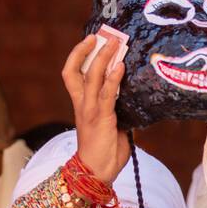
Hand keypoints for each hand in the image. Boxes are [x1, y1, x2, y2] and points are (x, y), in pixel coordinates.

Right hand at [61, 35, 129, 184]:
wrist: (97, 172)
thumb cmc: (105, 152)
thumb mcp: (112, 125)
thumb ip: (118, 109)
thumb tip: (134, 100)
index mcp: (81, 104)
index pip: (72, 74)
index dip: (78, 55)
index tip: (90, 41)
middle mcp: (82, 104)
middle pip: (75, 70)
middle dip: (85, 50)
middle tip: (100, 35)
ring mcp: (90, 109)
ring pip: (92, 77)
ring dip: (103, 57)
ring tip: (114, 42)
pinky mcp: (101, 117)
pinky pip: (107, 94)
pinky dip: (114, 78)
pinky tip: (121, 66)